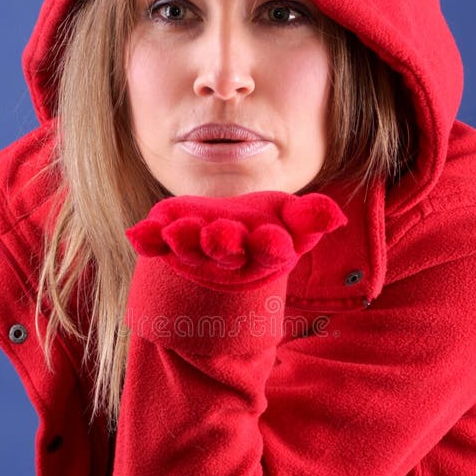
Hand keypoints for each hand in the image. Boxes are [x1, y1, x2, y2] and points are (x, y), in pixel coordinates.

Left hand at [125, 190, 346, 288]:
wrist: (224, 240)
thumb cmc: (265, 228)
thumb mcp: (291, 221)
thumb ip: (311, 217)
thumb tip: (336, 216)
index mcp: (262, 253)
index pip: (269, 251)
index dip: (270, 245)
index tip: (272, 238)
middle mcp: (229, 258)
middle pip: (227, 254)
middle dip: (223, 245)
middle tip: (219, 234)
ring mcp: (197, 254)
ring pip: (191, 249)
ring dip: (185, 241)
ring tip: (176, 230)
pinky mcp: (170, 245)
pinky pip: (156, 244)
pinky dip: (147, 239)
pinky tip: (138, 233)